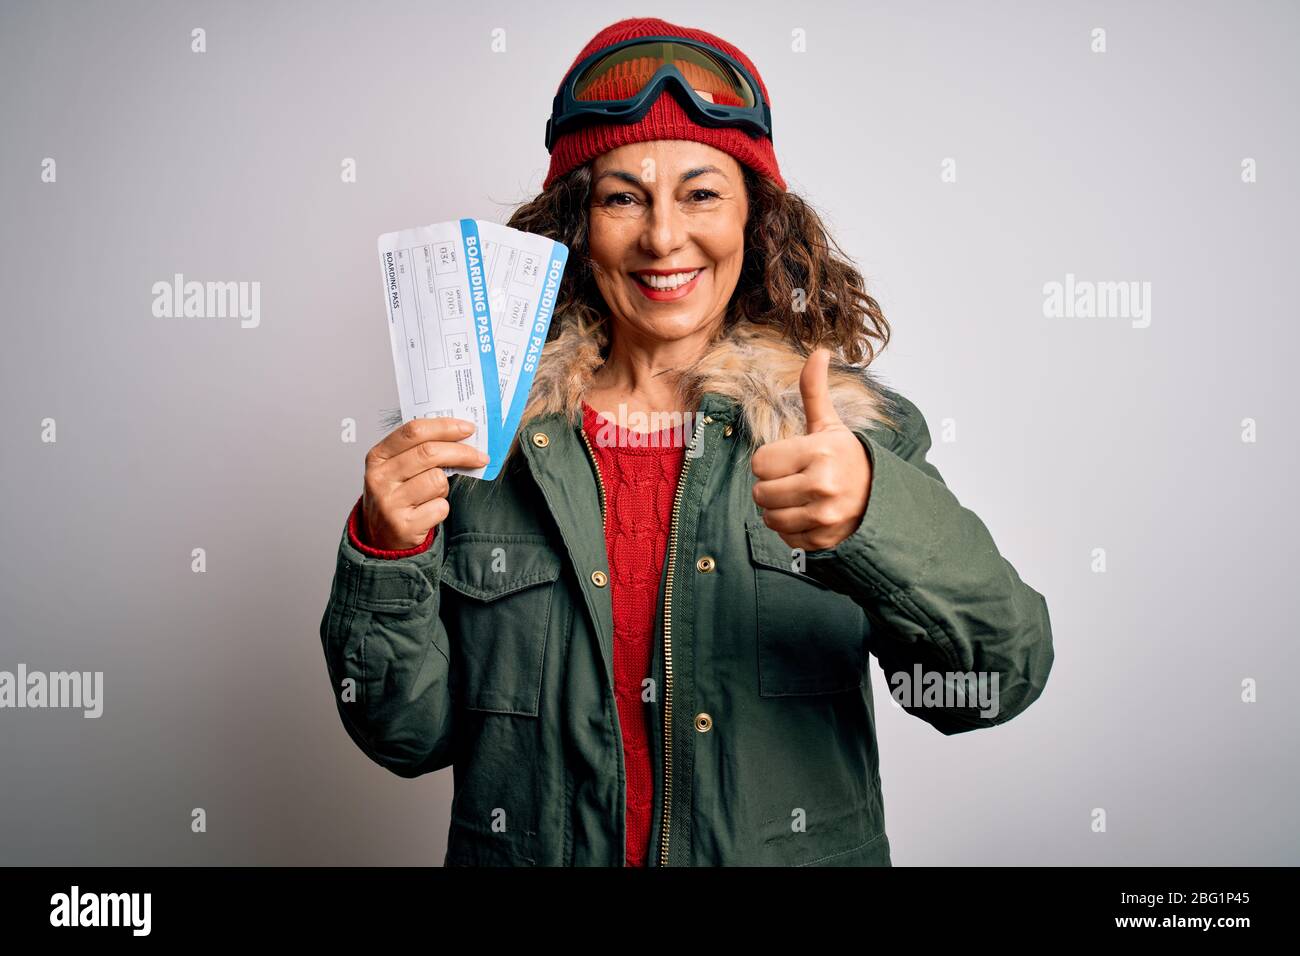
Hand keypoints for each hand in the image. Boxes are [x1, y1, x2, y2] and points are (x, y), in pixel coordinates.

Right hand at [361, 417, 488, 550]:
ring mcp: (389, 502)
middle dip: (462, 452)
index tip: (468, 428)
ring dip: (444, 487)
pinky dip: (441, 508)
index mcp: (378, 456)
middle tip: (480, 457)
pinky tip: (428, 512)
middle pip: (430, 453)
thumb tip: (463, 436)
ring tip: (432, 495)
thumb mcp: (397, 469)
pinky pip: (440, 507)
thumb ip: (420, 450)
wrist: (381, 537)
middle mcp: (380, 477)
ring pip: (437, 480)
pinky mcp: (403, 525)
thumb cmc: (396, 497)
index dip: (445, 427)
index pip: (414, 431)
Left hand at [750, 347, 872, 552]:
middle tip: (796, 481)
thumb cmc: (846, 458)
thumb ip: (814, 391)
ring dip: (778, 509)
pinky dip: (791, 529)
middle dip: (772, 486)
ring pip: (768, 517)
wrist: (880, 499)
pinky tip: (810, 516)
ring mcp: (823, 516)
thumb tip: (818, 351)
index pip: (759, 462)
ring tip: (801, 498)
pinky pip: (784, 537)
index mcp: (819, 452)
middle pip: (760, 492)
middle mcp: (822, 485)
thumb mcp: (829, 425)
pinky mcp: (823, 540)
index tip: (792, 460)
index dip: (771, 461)